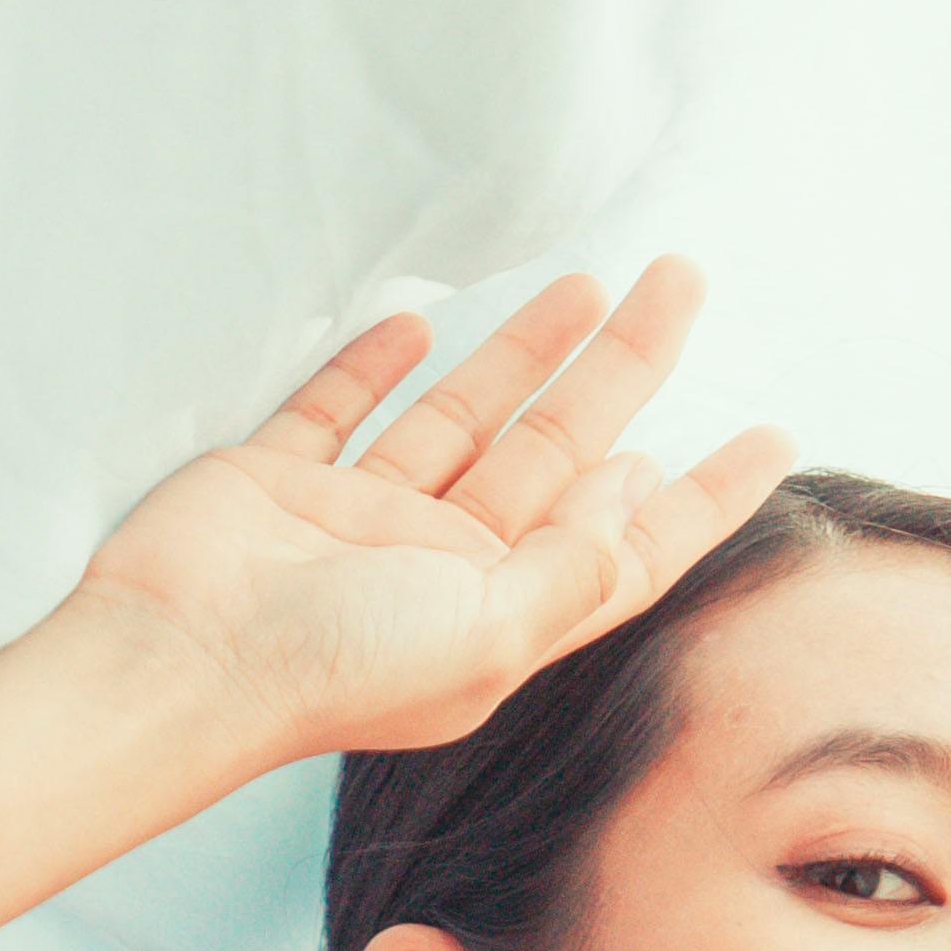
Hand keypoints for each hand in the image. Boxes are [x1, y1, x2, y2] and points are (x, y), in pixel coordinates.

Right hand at [67, 258, 794, 770]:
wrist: (179, 661)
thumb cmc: (333, 668)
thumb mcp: (492, 635)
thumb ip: (575, 567)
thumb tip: (635, 487)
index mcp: (505, 615)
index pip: (630, 545)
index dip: (705, 495)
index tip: (770, 433)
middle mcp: (444, 567)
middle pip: (561, 454)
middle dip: (627, 372)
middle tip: (682, 282)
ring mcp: (362, 524)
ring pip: (466, 418)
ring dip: (526, 353)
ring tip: (590, 284)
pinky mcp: (281, 482)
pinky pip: (342, 409)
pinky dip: (377, 364)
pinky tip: (419, 323)